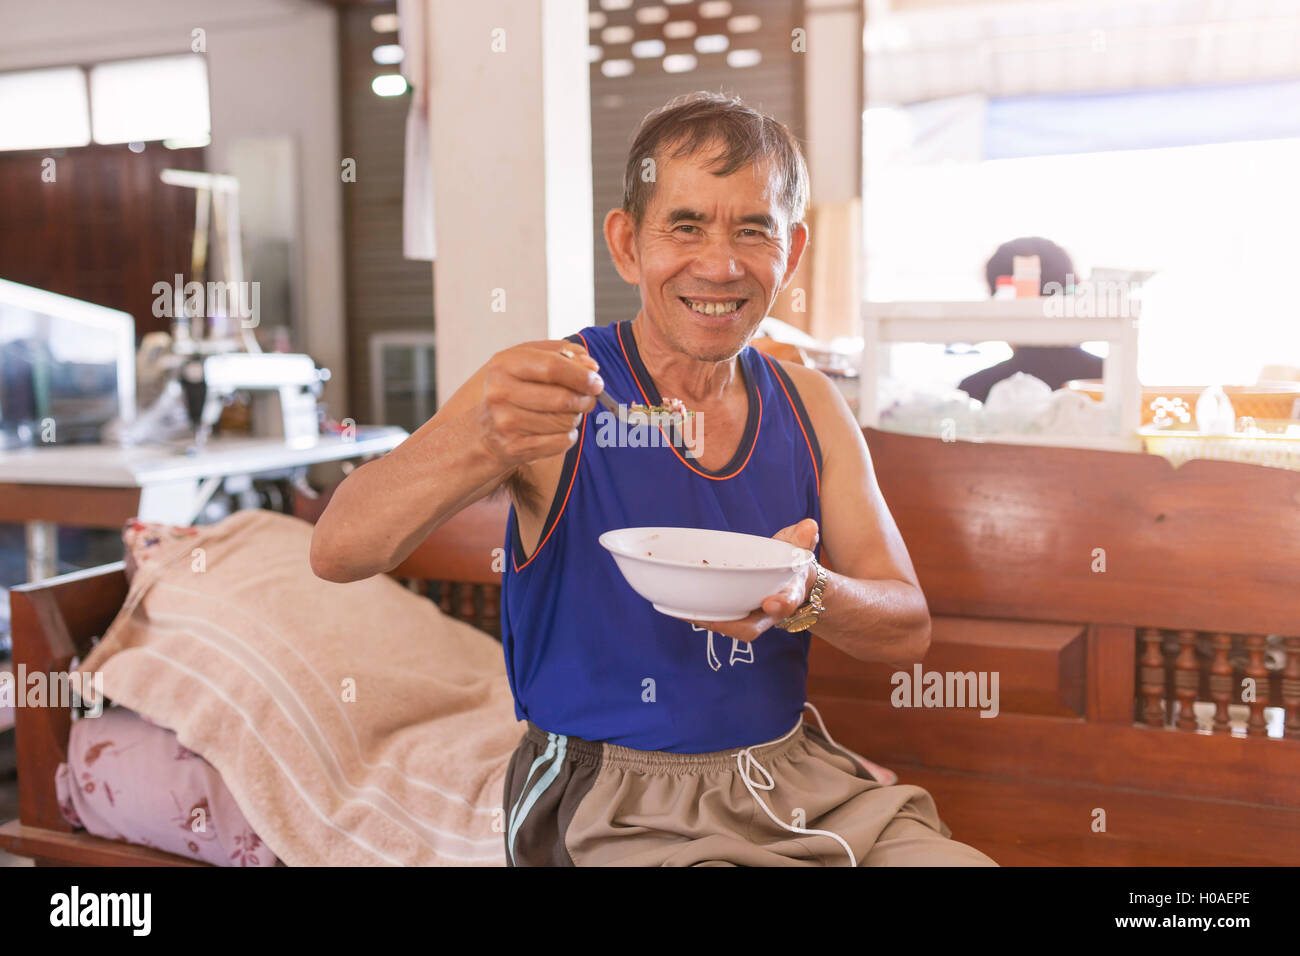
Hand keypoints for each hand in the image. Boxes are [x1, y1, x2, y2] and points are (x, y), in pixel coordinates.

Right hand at [477, 339, 602, 468]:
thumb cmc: (516, 389)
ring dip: (574, 418)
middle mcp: (501, 392)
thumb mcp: (531, 360)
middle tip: (588, 399)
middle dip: (584, 400)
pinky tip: (555, 430)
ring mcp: (506, 422)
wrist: (487, 432)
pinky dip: (567, 436)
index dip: (581, 375)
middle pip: (563, 399)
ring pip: (565, 422)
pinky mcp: (515, 447)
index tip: (597, 382)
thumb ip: (563, 353)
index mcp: (504, 364)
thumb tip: (591, 367)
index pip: (552, 366)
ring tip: (565, 413)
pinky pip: (561, 442)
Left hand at [689, 518, 819, 641]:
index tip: (770, 603)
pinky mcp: (735, 615)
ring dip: (707, 620)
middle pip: (751, 627)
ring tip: (683, 611)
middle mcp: (769, 612)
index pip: (787, 602)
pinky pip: (717, 619)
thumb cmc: (791, 562)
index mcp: (789, 594)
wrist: (789, 580)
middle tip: (704, 616)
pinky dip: (699, 614)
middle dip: (729, 624)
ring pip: (730, 627)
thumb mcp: (800, 546)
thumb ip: (803, 537)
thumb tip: (808, 525)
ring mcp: (751, 616)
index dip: (780, 604)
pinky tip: (676, 605)